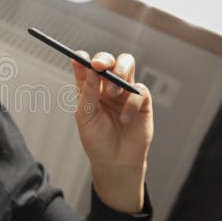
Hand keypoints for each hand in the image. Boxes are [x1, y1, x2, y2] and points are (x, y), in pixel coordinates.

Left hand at [71, 52, 153, 213]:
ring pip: (127, 64)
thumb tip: (92, 70)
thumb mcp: (86, 117)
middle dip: (104, 59)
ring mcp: (125, 92)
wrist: (116, 162)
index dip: (82, 59)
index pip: (86, 67)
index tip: (79, 57)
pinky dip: (131, 104)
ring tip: (113, 93)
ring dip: (119, 72)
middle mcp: (107, 87)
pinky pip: (140, 91)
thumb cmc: (97, 141)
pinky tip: (124, 119)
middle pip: (109, 60)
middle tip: (99, 66)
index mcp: (89, 89)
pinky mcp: (142, 102)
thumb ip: (88, 93)